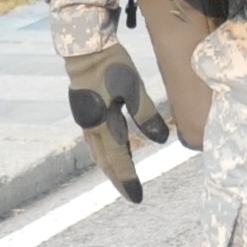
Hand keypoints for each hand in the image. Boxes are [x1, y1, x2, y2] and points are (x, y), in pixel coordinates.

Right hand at [65, 38, 169, 202]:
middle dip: (119, 178)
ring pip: (99, 152)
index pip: (118, 161)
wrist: (85, 48)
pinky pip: (96, 140)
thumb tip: (161, 141)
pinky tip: (114, 149)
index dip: (128, 180)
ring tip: (124, 177)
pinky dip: (106, 151)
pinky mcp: (86, 111)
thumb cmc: (111, 66)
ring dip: (112, 166)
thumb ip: (146, 115)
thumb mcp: (132, 88)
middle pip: (105, 161)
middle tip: (131, 194)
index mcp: (102, 124)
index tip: (137, 198)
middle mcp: (91, 127)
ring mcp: (86, 119)